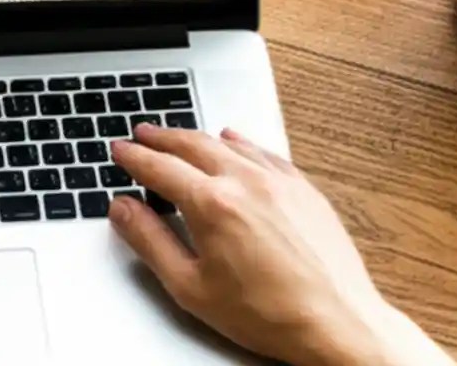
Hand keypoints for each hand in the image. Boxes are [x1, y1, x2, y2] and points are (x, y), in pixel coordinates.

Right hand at [109, 125, 455, 365]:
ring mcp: (279, 181)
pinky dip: (241, 142)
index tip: (120, 150)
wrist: (336, 322)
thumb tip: (123, 210)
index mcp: (213, 204)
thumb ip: (150, 242)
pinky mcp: (304, 188)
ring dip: (197, 136)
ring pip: (229, 143)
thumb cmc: (269, 314)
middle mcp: (246, 182)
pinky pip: (264, 152)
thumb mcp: (191, 287)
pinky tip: (234, 140)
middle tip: (142, 133)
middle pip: (193, 145)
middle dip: (162, 137)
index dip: (134, 157)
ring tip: (179, 136)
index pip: (160, 168)